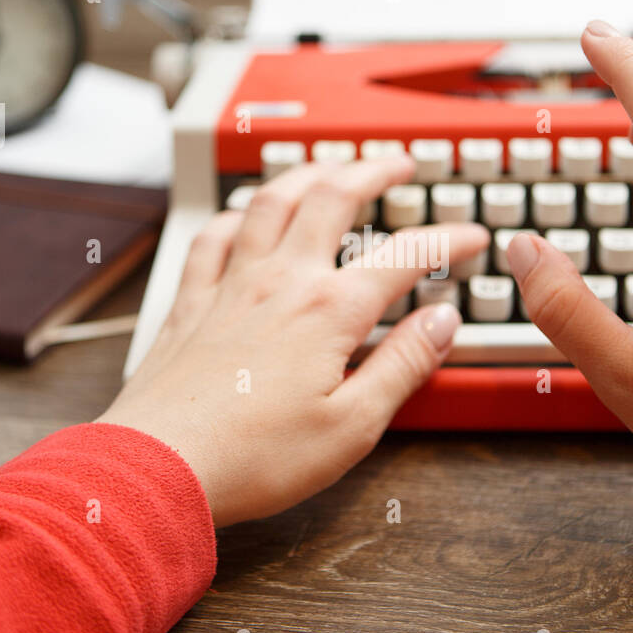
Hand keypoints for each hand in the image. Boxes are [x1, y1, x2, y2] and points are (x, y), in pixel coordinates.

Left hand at [100, 156, 488, 526]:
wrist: (159, 468)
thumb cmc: (254, 458)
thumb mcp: (353, 426)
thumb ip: (403, 365)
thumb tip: (443, 322)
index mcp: (329, 311)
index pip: (406, 255)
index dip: (448, 238)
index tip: (473, 236)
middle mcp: (280, 282)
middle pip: (332, 198)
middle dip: (372, 171)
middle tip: (398, 164)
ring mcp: (230, 287)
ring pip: (270, 202)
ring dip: (305, 174)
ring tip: (327, 168)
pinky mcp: (190, 304)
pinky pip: (213, 236)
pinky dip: (236, 215)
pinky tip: (244, 216)